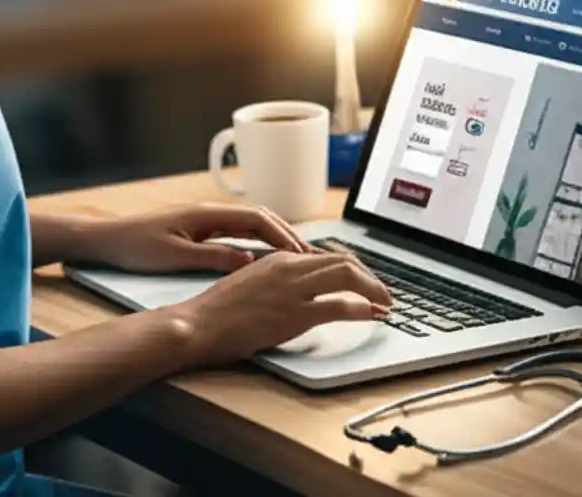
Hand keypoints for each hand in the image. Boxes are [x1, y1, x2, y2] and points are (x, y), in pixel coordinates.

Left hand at [77, 204, 313, 273]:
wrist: (106, 238)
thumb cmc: (134, 246)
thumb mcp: (174, 257)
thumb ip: (213, 257)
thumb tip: (249, 261)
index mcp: (206, 214)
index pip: (257, 219)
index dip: (283, 235)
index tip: (302, 253)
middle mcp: (210, 213)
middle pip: (260, 218)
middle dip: (287, 235)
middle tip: (310, 256)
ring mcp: (205, 220)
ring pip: (250, 225)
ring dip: (274, 239)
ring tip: (296, 258)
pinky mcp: (199, 230)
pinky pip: (237, 233)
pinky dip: (257, 243)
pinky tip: (266, 259)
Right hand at [172, 251, 392, 365]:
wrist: (198, 325)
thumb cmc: (217, 312)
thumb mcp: (250, 285)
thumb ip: (276, 282)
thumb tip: (299, 291)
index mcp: (277, 258)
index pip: (326, 256)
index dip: (351, 268)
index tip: (362, 281)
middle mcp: (289, 266)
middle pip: (344, 261)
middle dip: (369, 276)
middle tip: (381, 293)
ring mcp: (293, 289)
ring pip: (348, 277)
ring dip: (372, 289)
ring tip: (384, 304)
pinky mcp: (295, 314)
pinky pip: (340, 306)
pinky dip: (362, 308)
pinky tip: (371, 315)